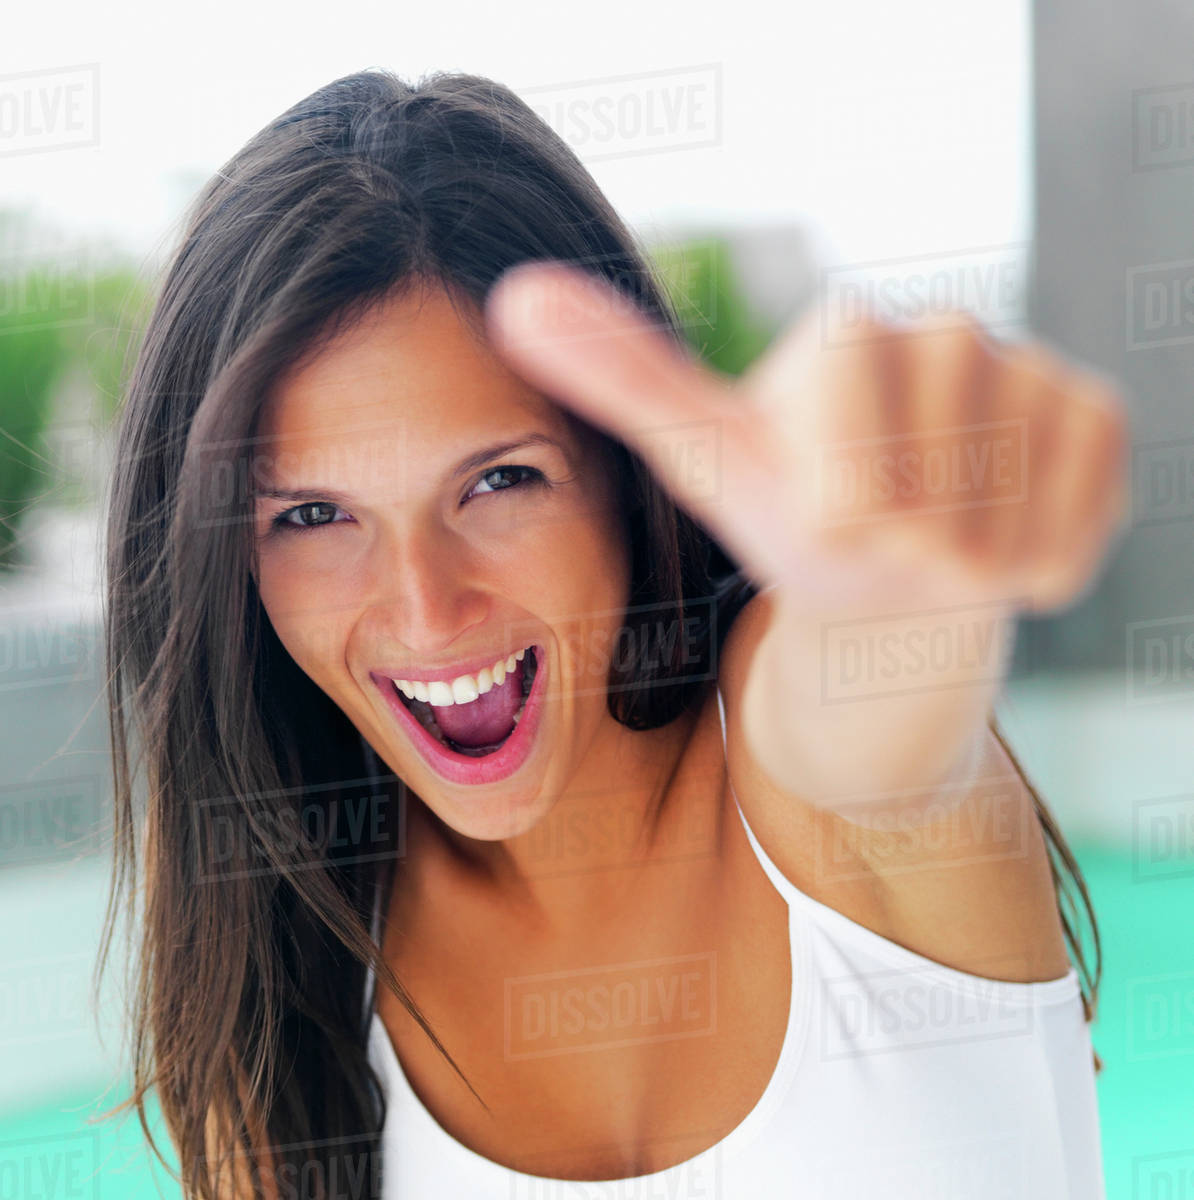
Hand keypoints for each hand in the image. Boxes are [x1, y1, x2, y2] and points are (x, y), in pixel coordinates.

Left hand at [484, 260, 1128, 615]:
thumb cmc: (793, 516)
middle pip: (933, 494)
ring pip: (1006, 512)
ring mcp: (1032, 371)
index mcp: (847, 332)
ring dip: (964, 559)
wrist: (888, 571)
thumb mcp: (703, 456)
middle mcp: (947, 330)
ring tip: (941, 539)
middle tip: (888, 533)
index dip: (837, 519)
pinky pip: (1077, 517)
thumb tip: (510, 294)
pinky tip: (999, 542)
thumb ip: (622, 377)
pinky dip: (1034, 561)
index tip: (827, 512)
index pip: (852, 474)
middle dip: (899, 548)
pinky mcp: (1095, 417)